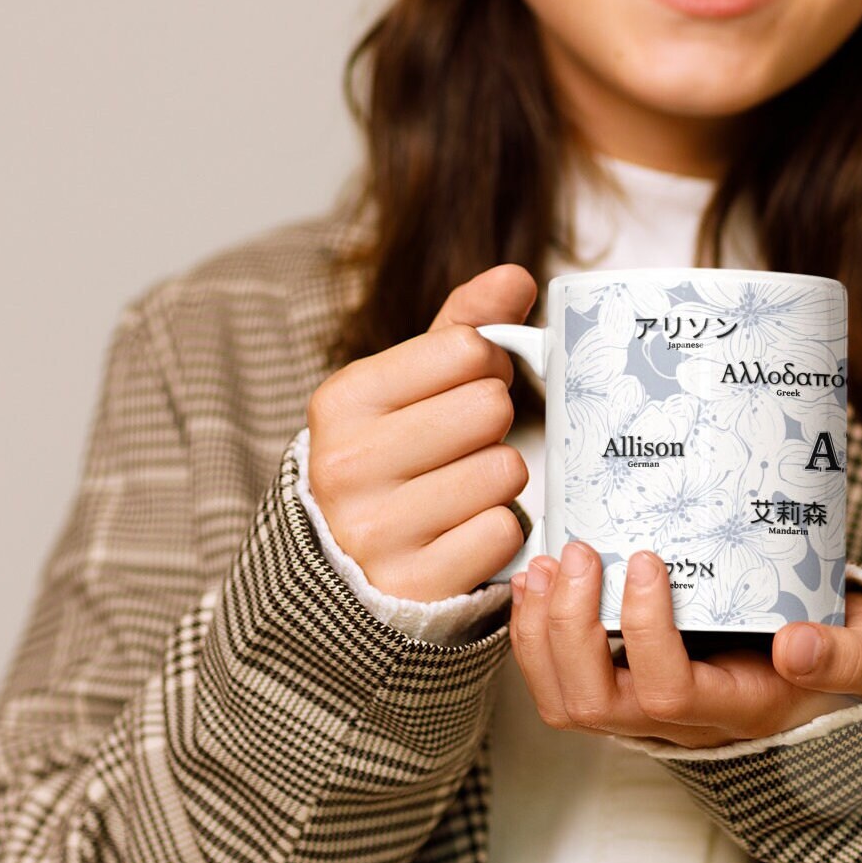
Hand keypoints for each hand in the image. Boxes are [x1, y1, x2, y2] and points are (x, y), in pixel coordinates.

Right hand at [305, 264, 536, 603]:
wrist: (345, 567)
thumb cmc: (393, 457)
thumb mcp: (410, 385)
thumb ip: (464, 325)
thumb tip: (517, 276)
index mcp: (344, 401)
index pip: (468, 349)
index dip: (486, 367)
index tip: (462, 390)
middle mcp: (348, 464)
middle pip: (490, 408)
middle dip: (494, 426)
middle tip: (467, 445)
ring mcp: (376, 532)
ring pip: (504, 472)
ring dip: (499, 481)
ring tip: (462, 491)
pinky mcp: (414, 586)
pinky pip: (504, 532)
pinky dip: (499, 531)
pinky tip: (464, 533)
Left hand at [507, 542, 861, 748]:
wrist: (840, 669)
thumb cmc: (851, 656)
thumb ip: (844, 656)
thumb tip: (797, 648)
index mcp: (739, 711)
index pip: (669, 695)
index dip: (644, 632)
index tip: (647, 559)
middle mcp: (683, 723)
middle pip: (597, 705)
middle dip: (571, 629)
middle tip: (580, 554)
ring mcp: (648, 709)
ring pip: (568, 702)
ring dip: (542, 634)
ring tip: (547, 565)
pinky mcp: (628, 685)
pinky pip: (561, 682)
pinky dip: (536, 635)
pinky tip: (537, 581)